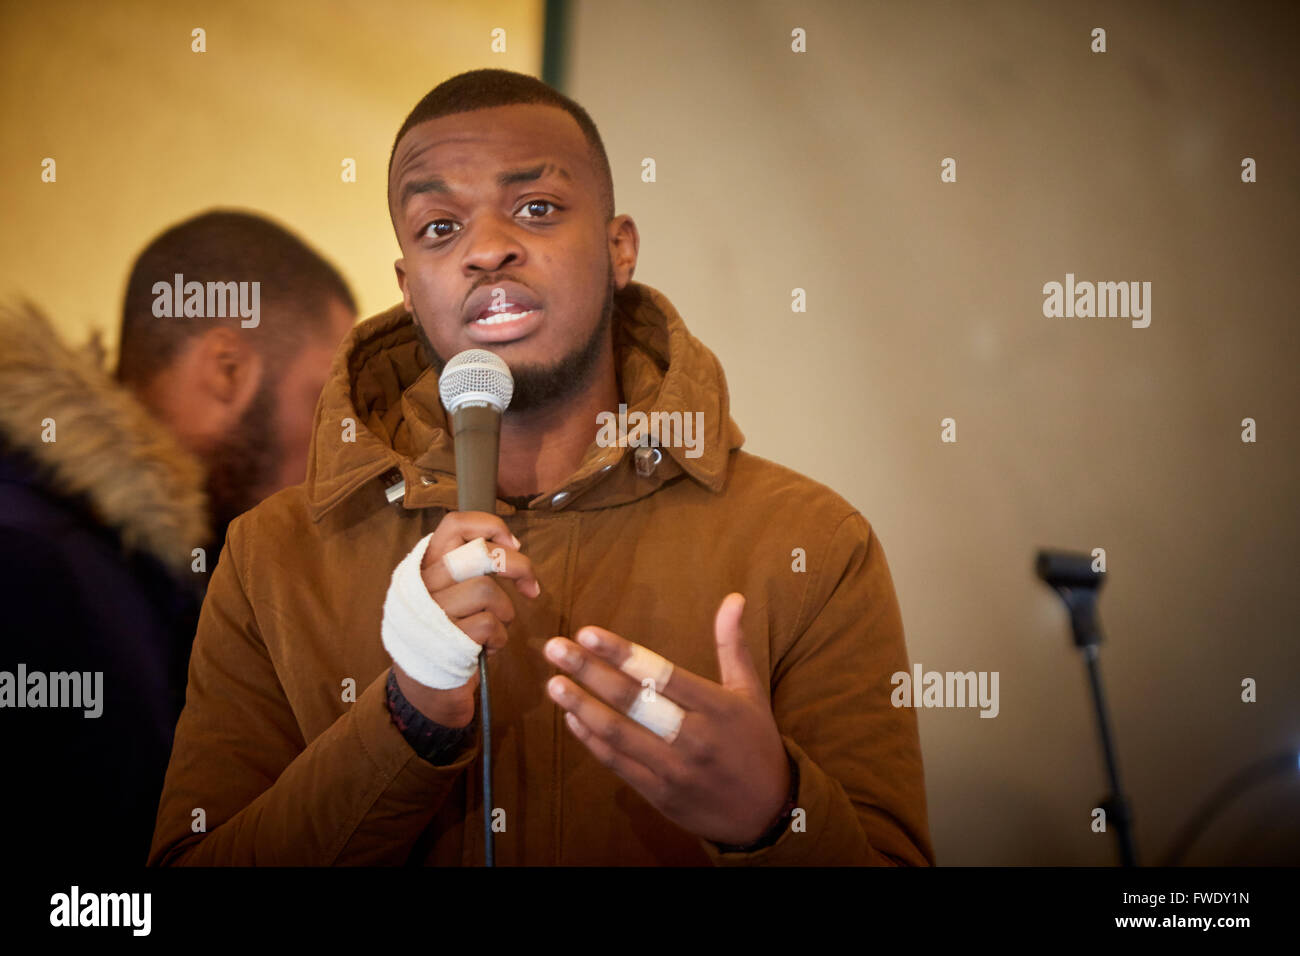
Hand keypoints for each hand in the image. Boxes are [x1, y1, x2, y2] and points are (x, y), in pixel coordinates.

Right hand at [394, 511, 539, 727]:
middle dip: (517, 567)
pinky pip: (489, 625)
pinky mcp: (446, 640)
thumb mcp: (451, 594)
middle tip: (531, 586)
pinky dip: (499, 638)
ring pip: (487, 590)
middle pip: (479, 554)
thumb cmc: (447, 636)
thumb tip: (511, 546)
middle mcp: (423, 584)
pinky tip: (489, 648)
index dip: (489, 526)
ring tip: (496, 628)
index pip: (454, 525)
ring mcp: (432, 612)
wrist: (426, 690)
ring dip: (505, 612)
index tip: (513, 545)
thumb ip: (469, 567)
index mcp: (424, 566)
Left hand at [543, 593, 790, 846]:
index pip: (661, 673)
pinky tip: (572, 719)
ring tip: (554, 683)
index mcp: (718, 706)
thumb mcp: (750, 692)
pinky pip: (619, 765)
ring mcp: (675, 769)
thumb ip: (732, 645)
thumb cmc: (756, 743)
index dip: (621, 653)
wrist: (768, 813)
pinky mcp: (660, 795)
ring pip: (619, 734)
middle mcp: (695, 737)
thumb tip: (733, 597)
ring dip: (582, 707)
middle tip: (555, 649)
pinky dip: (593, 741)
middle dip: (589, 673)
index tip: (587, 633)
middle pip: (633, 701)